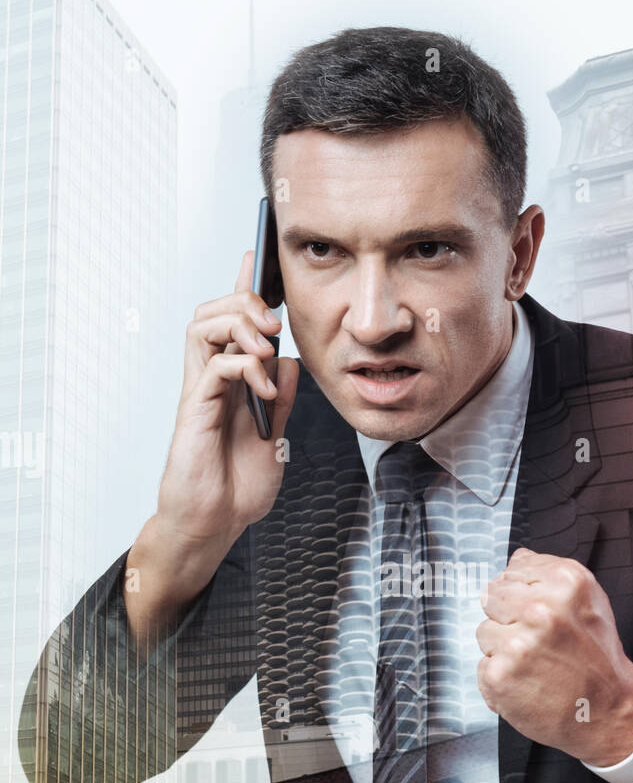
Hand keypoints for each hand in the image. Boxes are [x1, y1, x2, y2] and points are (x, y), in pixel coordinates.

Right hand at [124, 253, 297, 643]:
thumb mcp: (275, 439)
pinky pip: (214, 365)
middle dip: (246, 299)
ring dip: (240, 323)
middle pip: (214, 309)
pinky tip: (263, 388)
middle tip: (275, 320)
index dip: (244, 287)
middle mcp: (212, 379)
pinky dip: (244, 366)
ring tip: (266, 345)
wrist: (216, 524)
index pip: (234, 323)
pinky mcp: (195, 409)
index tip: (258, 258)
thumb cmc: (238, 488)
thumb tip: (289, 361)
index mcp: (232, 381)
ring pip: (204, 325)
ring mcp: (201, 392)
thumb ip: (280, 399)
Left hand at [476, 547, 632, 766]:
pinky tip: (526, 681)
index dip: (522, 596)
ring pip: (484, 632)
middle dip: (509, 618)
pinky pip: (482, 664)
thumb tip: (518, 559)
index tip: (540, 614)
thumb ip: (549, 573)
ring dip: (503, 648)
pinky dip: (500, 676)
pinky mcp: (498, 675)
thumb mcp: (589, 600)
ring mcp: (517, 644)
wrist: (609, 710)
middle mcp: (540, 610)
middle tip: (538, 640)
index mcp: (564, 584)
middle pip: (491, 598)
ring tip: (535, 662)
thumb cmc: (598, 659)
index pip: (509, 573)